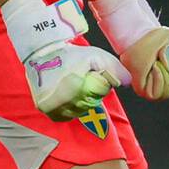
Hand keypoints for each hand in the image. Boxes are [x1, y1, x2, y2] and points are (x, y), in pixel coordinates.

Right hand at [0, 0, 130, 120]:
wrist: (42, 53)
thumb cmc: (72, 54)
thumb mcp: (97, 56)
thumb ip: (116, 70)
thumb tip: (126, 83)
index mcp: (81, 86)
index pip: (103, 91)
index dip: (100, 81)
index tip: (91, 73)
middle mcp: (67, 99)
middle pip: (92, 102)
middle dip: (91, 91)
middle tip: (82, 78)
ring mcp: (55, 105)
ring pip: (79, 111)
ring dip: (80, 101)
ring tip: (74, 85)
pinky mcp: (46, 108)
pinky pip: (64, 116)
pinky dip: (68, 108)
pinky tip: (67, 96)